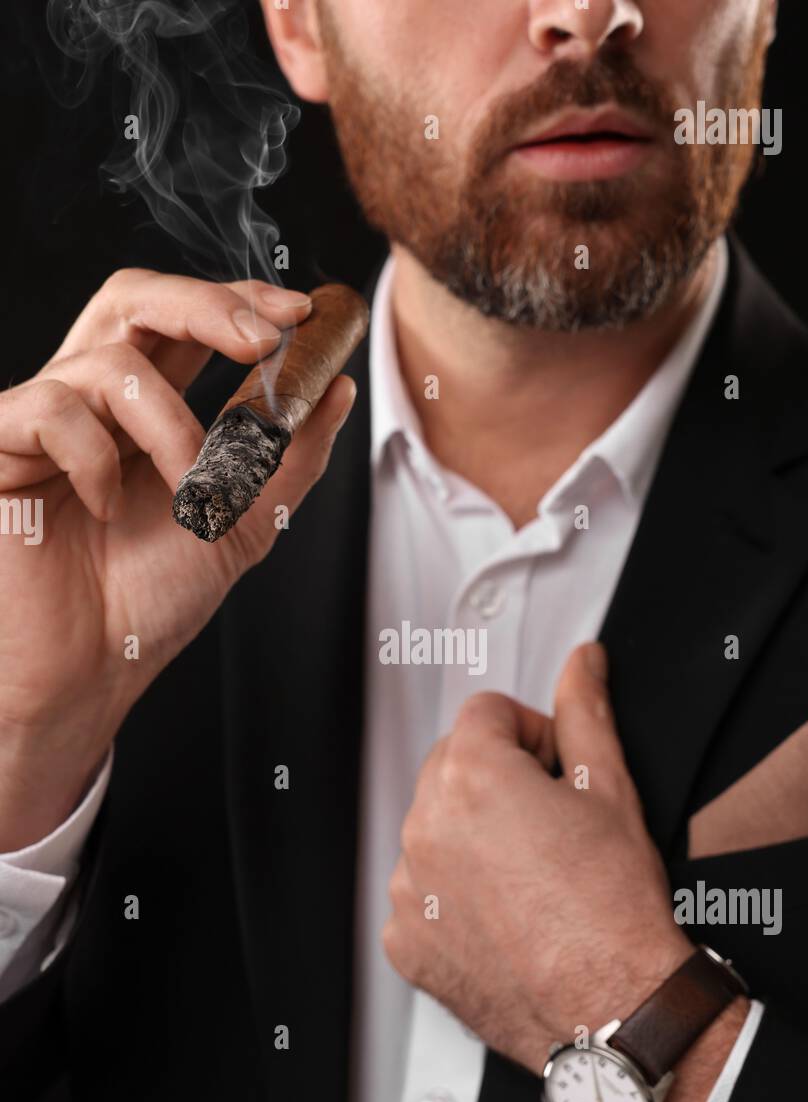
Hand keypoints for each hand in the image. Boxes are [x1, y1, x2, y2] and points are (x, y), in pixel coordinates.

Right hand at [0, 269, 355, 848]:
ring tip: (190, 496)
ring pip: (112, 364)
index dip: (237, 300)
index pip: (183, 320)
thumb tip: (340, 387)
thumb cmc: (150, 599)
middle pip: (135, 297)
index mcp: (143, 410)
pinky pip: (51, 409)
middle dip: (208, 304)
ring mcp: (41, 419)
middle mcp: (90, 401)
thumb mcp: (243, 521)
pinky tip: (104, 508)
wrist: (92, 671)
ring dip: (176, 430)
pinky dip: (97, 458)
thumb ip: (288, 456)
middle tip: (265, 338)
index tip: (302, 313)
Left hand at [385, 642, 746, 1101]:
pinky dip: (451, 897)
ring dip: (470, 837)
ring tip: (532, 874)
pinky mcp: (406, 940)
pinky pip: (419, 894)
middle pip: (451, 765)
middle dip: (496, 779)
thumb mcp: (609, 791)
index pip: (487, 714)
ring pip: (433, 829)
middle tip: (551, 822)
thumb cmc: (614, 910)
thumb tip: (583, 665)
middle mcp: (427, 826)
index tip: (555, 770)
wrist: (613, 1006)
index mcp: (473, 776)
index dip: (533, 736)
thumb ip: (585, 712)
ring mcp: (410, 887)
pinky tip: (504, 913)